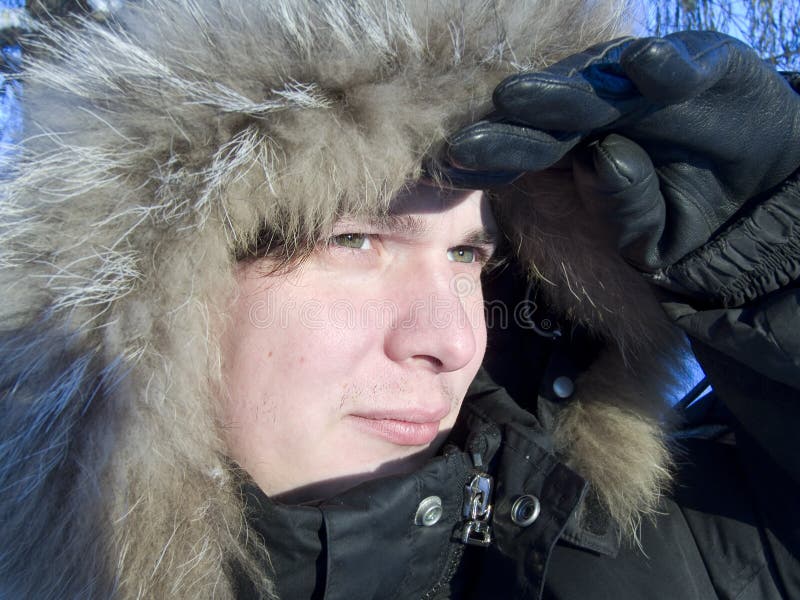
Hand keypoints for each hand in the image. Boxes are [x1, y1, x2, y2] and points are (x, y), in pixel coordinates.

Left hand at [447, 31, 799, 295]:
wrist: (760, 184)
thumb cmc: (690, 206)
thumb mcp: (657, 234)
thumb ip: (628, 212)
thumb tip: (606, 161)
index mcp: (580, 150)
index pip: (529, 152)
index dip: (496, 157)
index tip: (455, 166)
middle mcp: (601, 111)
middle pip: (549, 117)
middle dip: (508, 129)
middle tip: (466, 140)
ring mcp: (643, 87)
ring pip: (599, 85)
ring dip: (559, 93)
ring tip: (517, 98)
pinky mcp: (698, 65)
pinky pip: (680, 66)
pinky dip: (663, 67)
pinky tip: (641, 66)